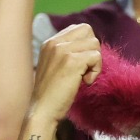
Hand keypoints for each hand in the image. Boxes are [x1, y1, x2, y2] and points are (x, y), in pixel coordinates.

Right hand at [19, 25, 103, 139]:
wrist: (42, 111)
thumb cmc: (52, 94)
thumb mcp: (56, 66)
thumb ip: (67, 53)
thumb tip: (90, 48)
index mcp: (50, 42)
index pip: (78, 29)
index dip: (86, 45)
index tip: (81, 64)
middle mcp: (55, 42)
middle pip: (88, 31)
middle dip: (92, 50)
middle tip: (85, 69)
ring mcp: (63, 50)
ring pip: (95, 44)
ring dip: (95, 62)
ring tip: (83, 77)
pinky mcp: (72, 62)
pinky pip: (96, 57)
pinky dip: (95, 71)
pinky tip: (85, 82)